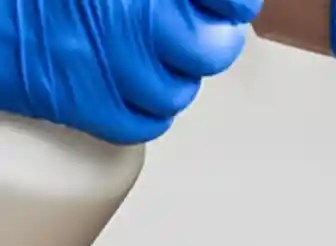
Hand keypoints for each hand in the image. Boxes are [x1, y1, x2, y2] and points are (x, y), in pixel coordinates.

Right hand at [0, 0, 261, 143]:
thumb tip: (216, 6)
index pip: (230, 1)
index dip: (234, 6)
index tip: (232, 9)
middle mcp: (129, 16)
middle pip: (211, 49)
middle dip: (208, 44)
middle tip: (195, 36)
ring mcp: (106, 60)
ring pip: (178, 91)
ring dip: (170, 80)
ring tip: (143, 59)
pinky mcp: (80, 100)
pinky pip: (142, 123)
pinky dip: (142, 111)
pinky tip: (127, 90)